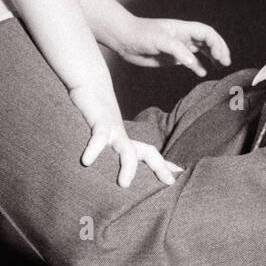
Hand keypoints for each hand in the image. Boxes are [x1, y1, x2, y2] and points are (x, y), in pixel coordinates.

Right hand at [69, 83, 183, 188]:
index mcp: (124, 140)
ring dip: (129, 168)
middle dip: (159, 167)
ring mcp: (113, 130)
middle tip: (170, 182)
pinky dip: (93, 149)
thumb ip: (105, 146)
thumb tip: (106, 161)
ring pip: (128, 151)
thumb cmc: (93, 111)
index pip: (149, 154)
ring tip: (124, 184)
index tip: (179, 175)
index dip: (163, 166)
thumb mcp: (101, 132)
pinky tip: (86, 161)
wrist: (89, 82)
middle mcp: (123, 137)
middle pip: (148, 152)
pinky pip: (99, 138)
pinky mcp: (100, 122)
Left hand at [113, 16, 230, 76]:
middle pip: (208, 41)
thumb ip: (178, 51)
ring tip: (220, 66)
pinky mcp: (172, 57)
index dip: (217, 43)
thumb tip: (194, 64)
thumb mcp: (160, 41)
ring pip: (201, 50)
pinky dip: (198, 66)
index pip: (207, 33)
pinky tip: (202, 72)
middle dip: (219, 50)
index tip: (222, 57)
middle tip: (226, 62)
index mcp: (183, 29)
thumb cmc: (141, 34)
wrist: (124, 40)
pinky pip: (190, 61)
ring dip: (212, 57)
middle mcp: (183, 37)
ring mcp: (178, 47)